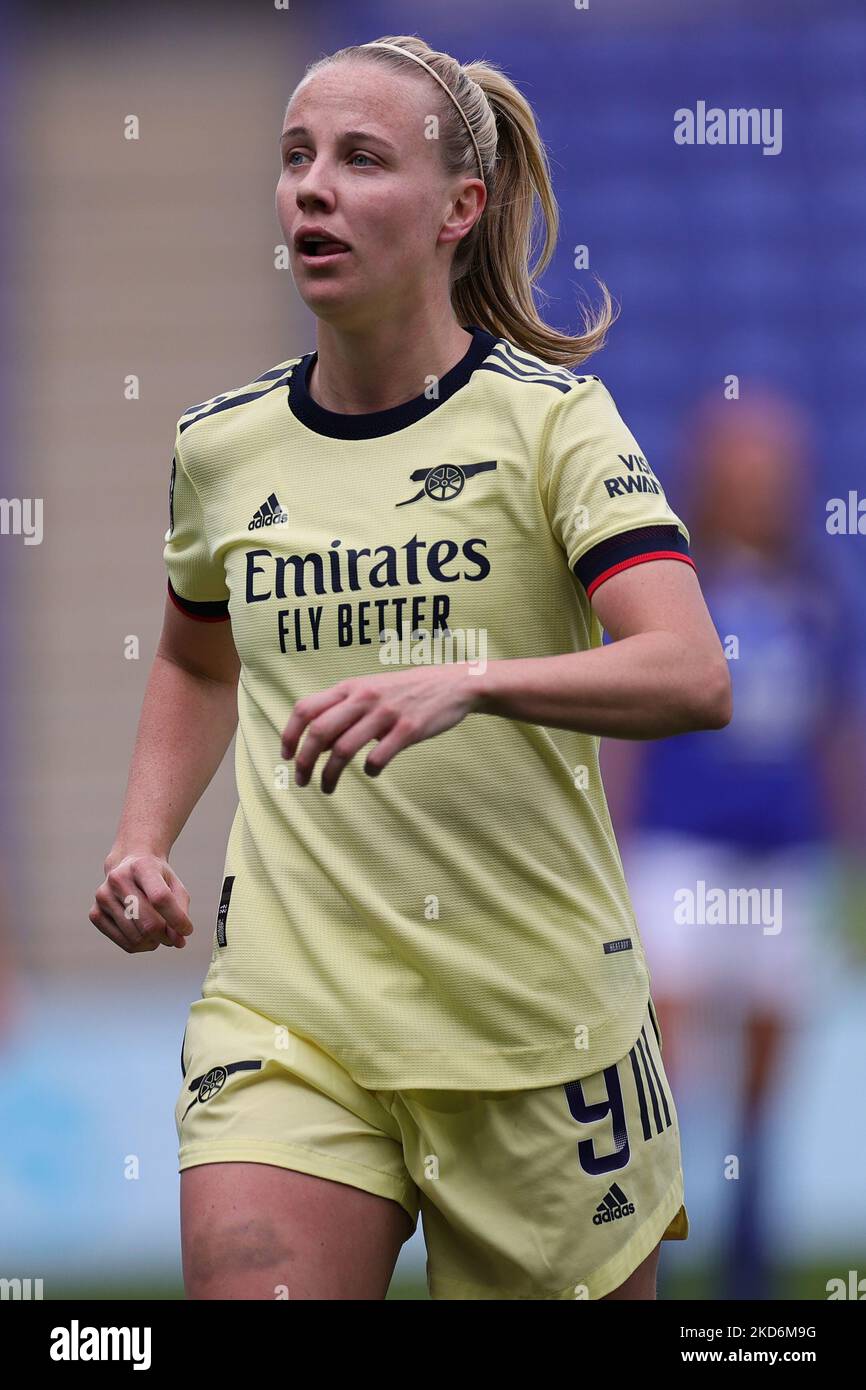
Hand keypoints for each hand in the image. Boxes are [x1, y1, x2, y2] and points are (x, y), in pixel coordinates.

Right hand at [89, 851, 193, 951]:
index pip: (160, 898)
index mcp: (142, 866)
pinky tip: (145, 936)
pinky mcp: (94, 913)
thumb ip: (181, 911)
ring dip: (155, 942)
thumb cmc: (157, 878)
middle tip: (174, 938)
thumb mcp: (175, 886)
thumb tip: (177, 942)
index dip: (177, 919)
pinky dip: (140, 946)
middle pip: (148, 922)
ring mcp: (103, 896)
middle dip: (166, 936)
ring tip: (160, 935)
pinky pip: (124, 943)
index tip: (188, 931)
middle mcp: (118, 879)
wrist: (129, 866)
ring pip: (136, 937)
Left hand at [281, 663, 482, 793]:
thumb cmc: (405, 691)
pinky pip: (378, 757)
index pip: (306, 708)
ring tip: (326, 788)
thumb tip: (318, 742)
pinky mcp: (408, 730)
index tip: (286, 756)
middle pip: (319, 732)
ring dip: (329, 774)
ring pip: (343, 749)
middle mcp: (363, 698)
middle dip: (304, 761)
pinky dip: (370, 771)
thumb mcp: (370, 691)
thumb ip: (343, 711)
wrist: (453, 684)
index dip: (289, 734)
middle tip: (302, 780)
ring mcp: (386, 714)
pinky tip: (372, 772)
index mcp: (350, 687)